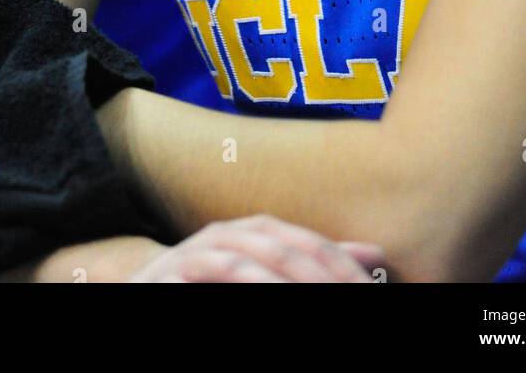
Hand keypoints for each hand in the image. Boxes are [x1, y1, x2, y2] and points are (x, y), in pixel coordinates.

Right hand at [127, 214, 384, 282]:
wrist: (150, 285)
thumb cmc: (214, 281)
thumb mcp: (264, 272)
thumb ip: (312, 264)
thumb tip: (375, 254)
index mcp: (256, 232)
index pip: (308, 244)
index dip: (340, 265)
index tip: (369, 287)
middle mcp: (228, 235)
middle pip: (281, 249)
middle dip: (318, 272)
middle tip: (349, 292)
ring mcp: (196, 253)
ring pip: (244, 261)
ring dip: (276, 278)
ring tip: (311, 294)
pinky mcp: (169, 274)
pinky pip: (204, 274)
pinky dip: (231, 279)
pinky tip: (256, 286)